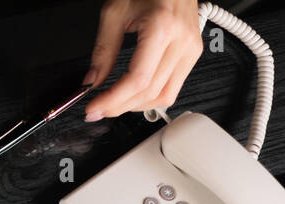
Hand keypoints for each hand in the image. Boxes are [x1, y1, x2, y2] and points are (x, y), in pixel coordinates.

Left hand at [83, 0, 202, 120]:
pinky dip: (150, 99)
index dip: (113, 100)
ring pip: (163, 97)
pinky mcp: (193, 54)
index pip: (138, 80)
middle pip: (149, 92)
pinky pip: (173, 88)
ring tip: (113, 105)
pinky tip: (133, 96)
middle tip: (97, 110)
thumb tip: (91, 82)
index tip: (93, 108)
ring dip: (134, 107)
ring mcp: (191, 49)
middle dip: (119, 107)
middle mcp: (182, 41)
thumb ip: (102, 51)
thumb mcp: (115, 12)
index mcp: (162, 27)